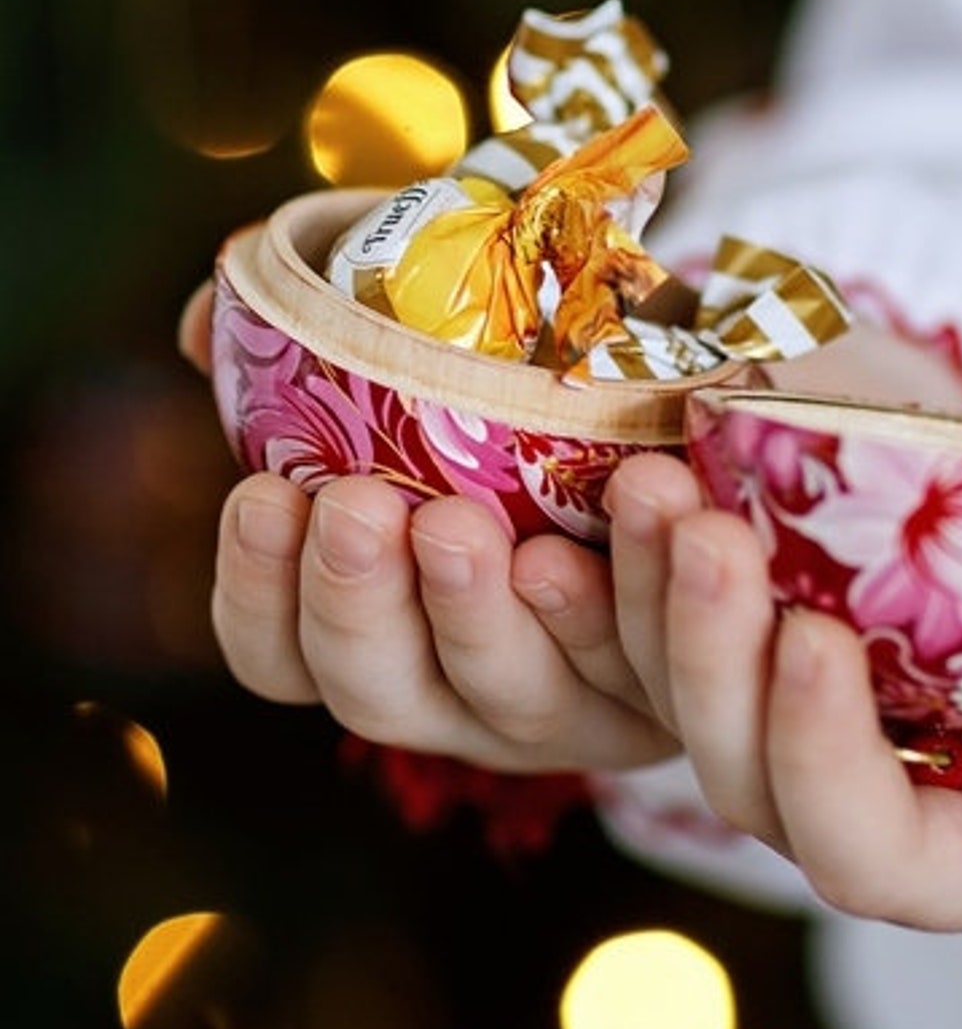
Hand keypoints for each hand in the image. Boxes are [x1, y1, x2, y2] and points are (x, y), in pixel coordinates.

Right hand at [180, 278, 677, 773]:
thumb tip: (203, 324)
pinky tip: (598, 535)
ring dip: (476, 614)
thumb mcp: (421, 355)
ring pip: (506, 697)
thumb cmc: (521, 399)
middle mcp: (459, 688)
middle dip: (356, 603)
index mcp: (383, 630)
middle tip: (357, 508)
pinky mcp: (664, 690)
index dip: (258, 594)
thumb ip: (311, 341)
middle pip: (379, 692)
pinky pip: (637, 669)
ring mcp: (563, 703)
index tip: (262, 495)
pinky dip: (611, 607)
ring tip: (461, 522)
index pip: (280, 655)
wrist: (691, 420)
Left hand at [591, 457, 961, 939]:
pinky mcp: (817, 650)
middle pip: (752, 782)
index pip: (877, 858)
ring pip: (703, 706)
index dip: (828, 763)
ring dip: (659, 602)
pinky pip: (709, 629)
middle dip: (710, 658)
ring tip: (650, 484)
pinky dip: (665, 566)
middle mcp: (899, 812)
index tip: (820, 632)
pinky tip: (656, 464)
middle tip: (697, 524)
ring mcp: (844, 733)